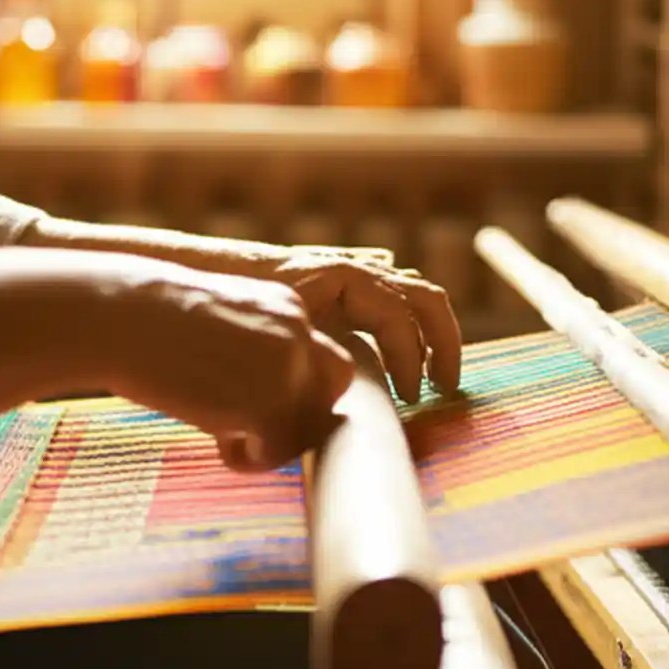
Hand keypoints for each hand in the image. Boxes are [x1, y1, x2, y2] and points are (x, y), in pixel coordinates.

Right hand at [105, 263, 354, 470]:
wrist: (119, 316)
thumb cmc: (151, 319)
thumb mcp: (220, 317)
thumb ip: (254, 344)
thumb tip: (260, 388)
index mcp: (287, 305)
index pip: (320, 354)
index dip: (297, 384)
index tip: (261, 398)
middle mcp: (298, 332)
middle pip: (334, 386)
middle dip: (305, 410)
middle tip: (261, 425)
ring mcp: (288, 369)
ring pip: (311, 422)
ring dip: (278, 438)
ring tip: (230, 438)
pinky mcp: (267, 406)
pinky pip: (278, 450)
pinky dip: (253, 458)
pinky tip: (219, 446)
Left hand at [257, 249, 461, 402]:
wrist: (225, 270)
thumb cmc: (247, 299)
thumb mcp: (279, 323)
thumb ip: (314, 349)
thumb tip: (344, 385)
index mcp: (348, 276)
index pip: (399, 316)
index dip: (408, 359)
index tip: (408, 397)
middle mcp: (363, 270)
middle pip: (426, 299)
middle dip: (443, 344)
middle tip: (443, 389)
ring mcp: (363, 276)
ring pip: (419, 300)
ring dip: (433, 339)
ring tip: (434, 382)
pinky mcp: (356, 290)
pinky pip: (399, 306)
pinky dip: (412, 334)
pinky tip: (406, 368)